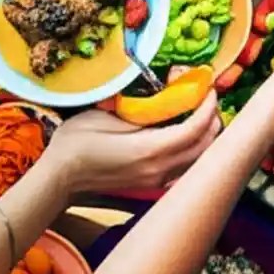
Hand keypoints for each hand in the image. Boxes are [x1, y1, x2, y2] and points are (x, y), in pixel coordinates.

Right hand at [41, 93, 221, 193]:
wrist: (60, 177)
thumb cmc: (77, 142)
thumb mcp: (106, 116)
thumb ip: (140, 111)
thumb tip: (165, 99)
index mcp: (149, 150)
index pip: (194, 129)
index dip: (207, 108)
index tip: (209, 89)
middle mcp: (159, 169)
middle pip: (204, 147)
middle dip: (212, 121)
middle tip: (207, 99)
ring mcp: (156, 180)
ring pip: (198, 161)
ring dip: (206, 138)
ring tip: (202, 115)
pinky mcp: (151, 184)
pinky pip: (185, 168)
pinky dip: (194, 152)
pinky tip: (187, 138)